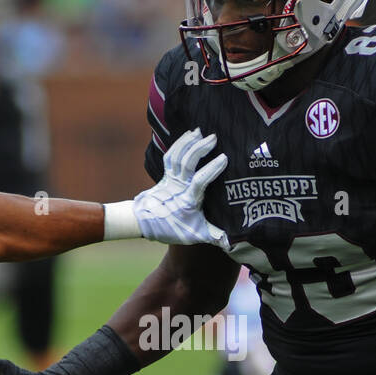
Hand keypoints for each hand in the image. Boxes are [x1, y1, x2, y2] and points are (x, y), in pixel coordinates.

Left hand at [134, 128, 229, 248]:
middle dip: (199, 149)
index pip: (200, 181)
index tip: (224, 158)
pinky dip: (179, 144)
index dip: (211, 169)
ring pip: (177, 157)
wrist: (144, 223)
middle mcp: (178, 187)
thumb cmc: (173, 230)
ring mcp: (170, 179)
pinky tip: (188, 135)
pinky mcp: (166, 175)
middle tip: (213, 138)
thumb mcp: (195, 236)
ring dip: (188, 142)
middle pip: (187, 164)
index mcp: (188, 201)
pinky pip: (170, 156)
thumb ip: (214, 237)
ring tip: (200, 131)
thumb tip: (231, 242)